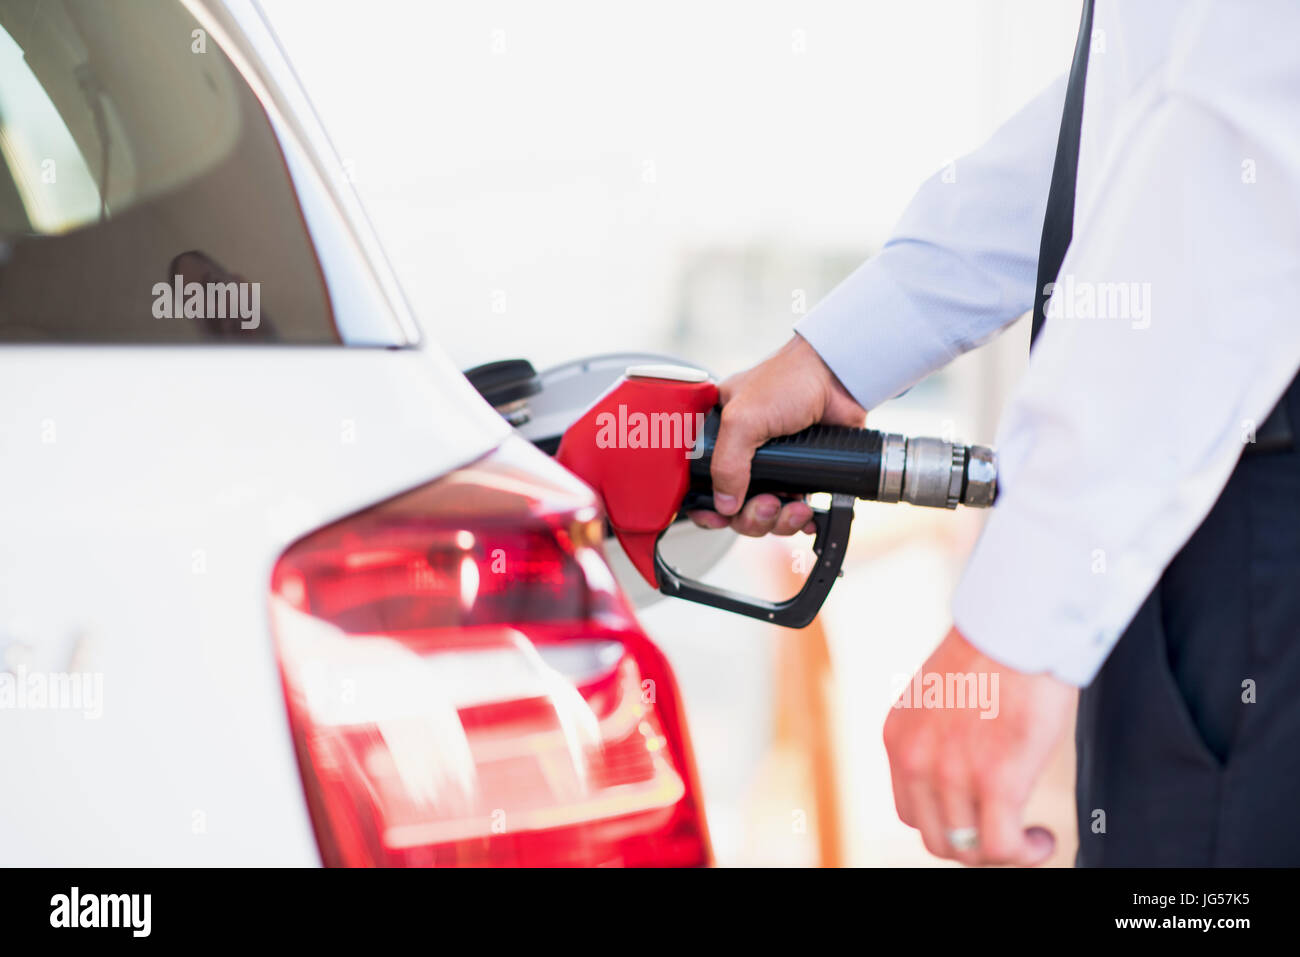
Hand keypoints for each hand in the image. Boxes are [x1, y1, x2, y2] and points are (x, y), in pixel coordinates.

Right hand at [688, 334, 866, 536]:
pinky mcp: (802, 475)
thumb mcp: (743, 418)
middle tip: (768, 505)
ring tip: (794, 508)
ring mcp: (774, 467)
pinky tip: (807, 515)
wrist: (839, 378)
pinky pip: (793, 512)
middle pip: (736, 508)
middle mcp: (745, 454)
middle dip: (752, 516)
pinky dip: (800, 521)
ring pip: (766, 514)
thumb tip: (725, 503)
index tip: (718, 518)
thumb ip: (726, 463)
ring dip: (779, 521)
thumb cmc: (791, 379)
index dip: (707, 508)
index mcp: (721, 437)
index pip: (703, 483)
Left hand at [883, 626, 1075, 865]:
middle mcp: (915, 758)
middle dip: (974, 844)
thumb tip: (966, 766)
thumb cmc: (993, 652)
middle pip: (936, 837)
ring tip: (1029, 836)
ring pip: (969, 848)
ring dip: (1003, 850)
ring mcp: (950, 772)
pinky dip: (1024, 852)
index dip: (948, 823)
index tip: (979, 817)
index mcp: (899, 737)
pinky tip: (1041, 837)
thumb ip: (940, 735)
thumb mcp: (941, 698)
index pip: (910, 810)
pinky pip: (1001, 846)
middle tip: (1008, 831)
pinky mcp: (994, 780)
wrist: (1017, 626)